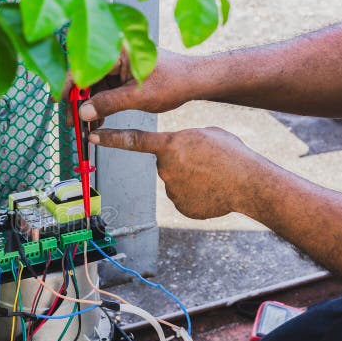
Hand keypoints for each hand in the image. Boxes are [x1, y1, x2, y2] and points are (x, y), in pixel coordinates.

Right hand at [63, 49, 197, 126]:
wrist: (194, 81)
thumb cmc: (173, 81)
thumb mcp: (138, 96)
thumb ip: (108, 103)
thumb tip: (84, 112)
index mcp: (116, 48)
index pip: (82, 66)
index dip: (67, 87)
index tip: (59, 104)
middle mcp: (113, 52)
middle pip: (85, 77)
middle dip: (78, 101)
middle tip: (73, 122)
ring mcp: (117, 63)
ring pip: (93, 86)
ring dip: (89, 106)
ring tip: (88, 127)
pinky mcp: (121, 73)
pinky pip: (103, 89)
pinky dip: (100, 105)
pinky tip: (98, 121)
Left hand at [90, 127, 273, 218]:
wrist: (249, 183)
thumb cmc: (231, 154)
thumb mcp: (205, 134)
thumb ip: (183, 140)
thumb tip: (176, 149)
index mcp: (171, 144)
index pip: (133, 140)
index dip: (111, 138)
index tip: (92, 136)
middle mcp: (165, 167)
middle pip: (165, 163)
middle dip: (180, 162)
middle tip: (205, 162)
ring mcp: (171, 188)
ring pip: (175, 181)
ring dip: (189, 179)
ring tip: (212, 177)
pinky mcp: (179, 206)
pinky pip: (182, 197)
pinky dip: (194, 195)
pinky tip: (211, 191)